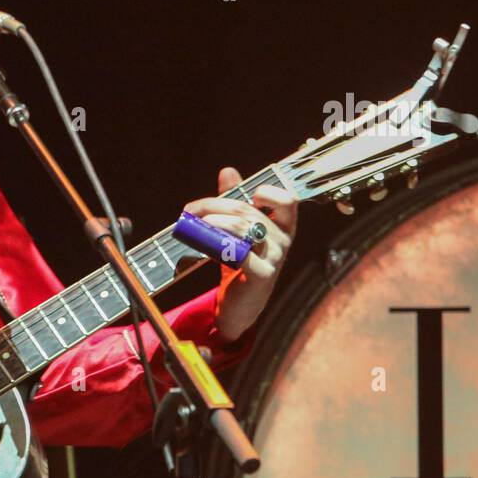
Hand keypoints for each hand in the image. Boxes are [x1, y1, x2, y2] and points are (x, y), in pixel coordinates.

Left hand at [184, 167, 297, 342]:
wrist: (240, 307)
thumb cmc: (242, 265)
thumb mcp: (239, 231)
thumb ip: (236, 201)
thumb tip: (228, 171)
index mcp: (283, 226)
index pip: (287, 200)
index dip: (267, 192)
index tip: (241, 195)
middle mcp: (284, 240)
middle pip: (249, 211)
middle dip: (215, 205)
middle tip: (191, 210)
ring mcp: (275, 258)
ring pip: (244, 228)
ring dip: (214, 221)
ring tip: (195, 223)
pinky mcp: (262, 275)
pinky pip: (241, 252)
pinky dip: (220, 244)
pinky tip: (205, 244)